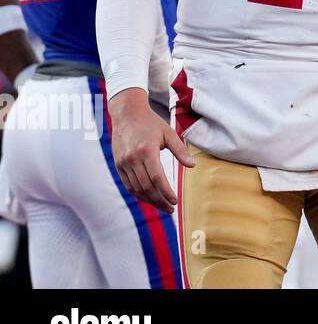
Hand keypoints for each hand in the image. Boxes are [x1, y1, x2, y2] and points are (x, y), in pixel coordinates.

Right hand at [108, 87, 194, 211]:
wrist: (127, 114)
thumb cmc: (151, 123)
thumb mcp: (169, 133)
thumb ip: (180, 150)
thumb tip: (192, 165)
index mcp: (146, 150)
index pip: (156, 177)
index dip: (166, 191)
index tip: (175, 201)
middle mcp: (132, 159)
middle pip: (146, 186)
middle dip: (159, 200)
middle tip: (170, 209)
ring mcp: (123, 163)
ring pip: (136, 188)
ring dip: (149, 200)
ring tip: (162, 206)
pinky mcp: (118, 165)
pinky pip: (128, 184)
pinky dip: (139, 194)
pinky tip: (149, 198)